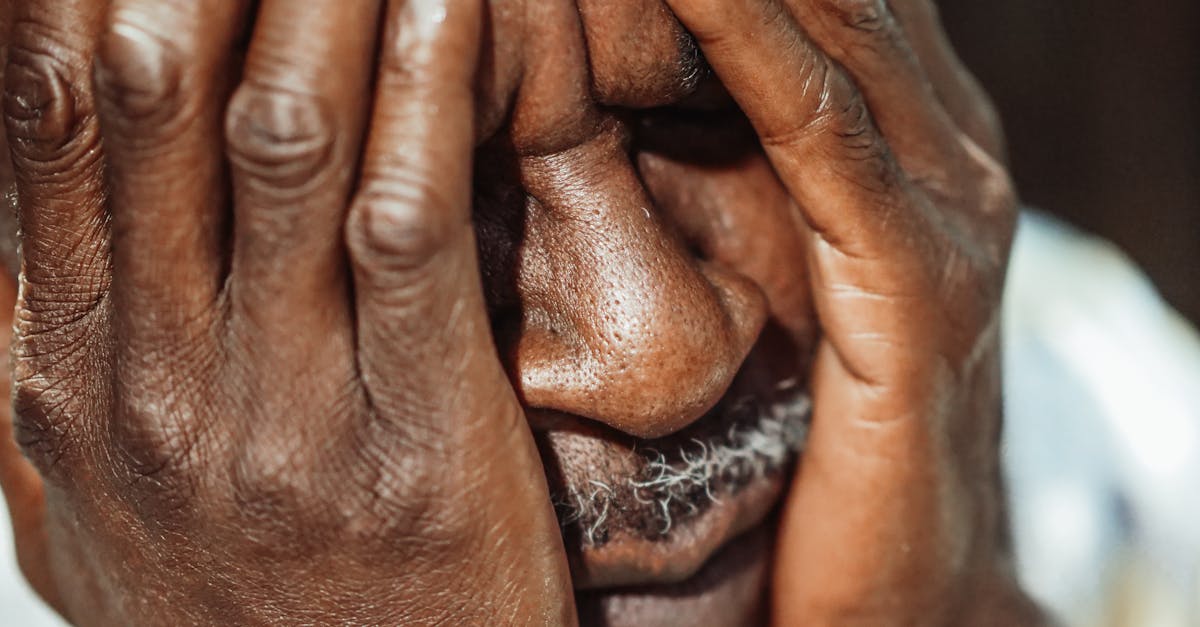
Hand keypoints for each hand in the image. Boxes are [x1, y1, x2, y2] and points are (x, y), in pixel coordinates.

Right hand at [2, 0, 573, 623]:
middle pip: (146, 91)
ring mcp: (276, 418)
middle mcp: (145, 381)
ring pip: (281, 138)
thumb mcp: (97, 500)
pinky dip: (429, 95)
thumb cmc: (244, 613)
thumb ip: (58, 357)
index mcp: (61, 374)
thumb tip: (21, 222)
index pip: (42, 115)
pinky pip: (407, 229)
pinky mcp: (416, 446)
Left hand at [660, 0, 1043, 622]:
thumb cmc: (817, 429)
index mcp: (899, 129)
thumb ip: (727, 168)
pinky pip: (822, 133)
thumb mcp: (776, 271)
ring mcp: (942, 203)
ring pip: (828, 24)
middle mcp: (940, 140)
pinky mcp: (918, 286)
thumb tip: (613, 87)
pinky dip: (752, 42)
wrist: (905, 580)